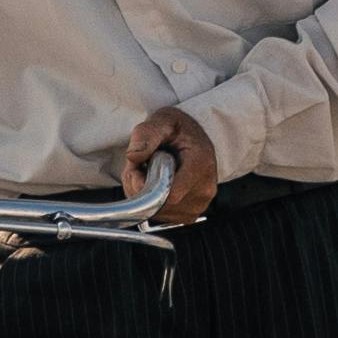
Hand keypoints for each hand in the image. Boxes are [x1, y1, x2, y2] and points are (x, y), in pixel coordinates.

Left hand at [124, 107, 218, 226]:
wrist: (194, 138)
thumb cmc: (178, 130)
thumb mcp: (162, 120)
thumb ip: (147, 134)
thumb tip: (134, 156)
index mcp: (201, 164)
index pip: (168, 194)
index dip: (144, 184)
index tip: (139, 166)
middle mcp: (204, 189)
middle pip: (158, 204)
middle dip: (141, 186)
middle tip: (143, 165)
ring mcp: (199, 205)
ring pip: (157, 212)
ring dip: (144, 194)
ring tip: (152, 172)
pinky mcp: (190, 214)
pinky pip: (161, 216)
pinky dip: (151, 202)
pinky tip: (158, 183)